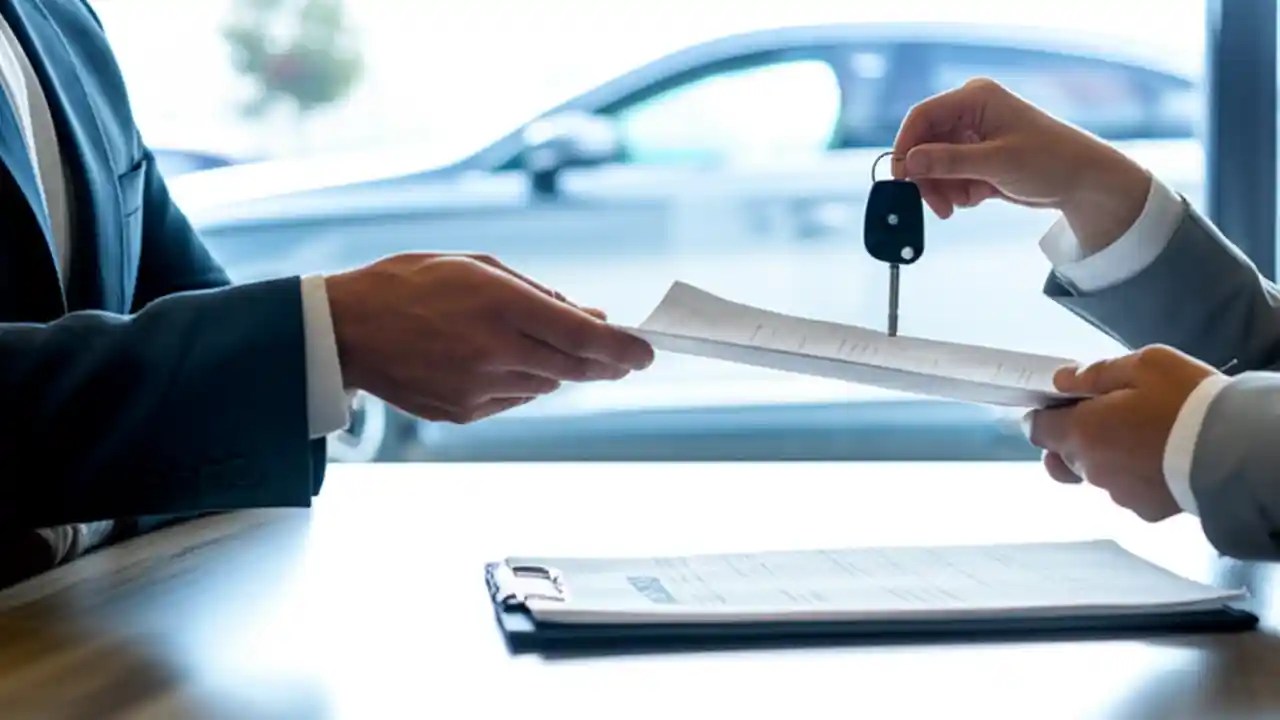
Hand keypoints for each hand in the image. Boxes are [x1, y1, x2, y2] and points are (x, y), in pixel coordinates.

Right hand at [324, 253, 653, 423]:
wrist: (346, 328)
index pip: (586, 337)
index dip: (625, 348)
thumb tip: (592, 316)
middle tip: (624, 358)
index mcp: (502, 306)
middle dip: (606, 363)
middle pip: (576, 368)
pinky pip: (513, 399)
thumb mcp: (479, 267)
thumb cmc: (412, 283)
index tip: (648, 352)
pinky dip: (518, 382)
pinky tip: (492, 359)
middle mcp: (497, 352)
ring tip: (528, 342)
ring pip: (546, 385)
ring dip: (555, 367)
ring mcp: (480, 388)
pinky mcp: (464, 412)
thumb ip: (540, 294)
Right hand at [892, 78, 1151, 253]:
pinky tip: (978, 197)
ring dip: (943, 188)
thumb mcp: (996, 163)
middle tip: (935, 206)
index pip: (922, 117)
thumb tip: (908, 162)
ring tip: (961, 205)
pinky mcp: (980, 157)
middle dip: (927, 177)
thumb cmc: (1050, 161)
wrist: (1084, 183)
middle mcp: (971, 112)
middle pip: (926, 144)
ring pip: (936, 164)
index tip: (900, 179)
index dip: (905, 147)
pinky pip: (951, 175)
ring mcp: (975, 136)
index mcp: (975, 98)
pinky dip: (958, 191)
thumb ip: (949, 162)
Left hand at [1024, 345, 1217, 520]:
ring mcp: (1118, 493)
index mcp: (1081, 432)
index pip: (1038, 429)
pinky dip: (1135, 474)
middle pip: (1064, 454)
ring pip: (1097, 472)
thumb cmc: (1188, 403)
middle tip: (1107, 413)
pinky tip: (1159, 457)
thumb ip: (1097, 373)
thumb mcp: (1145, 365)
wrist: (1236, 452)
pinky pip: (1128, 488)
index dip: (1044, 415)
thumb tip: (1063, 380)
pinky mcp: (1145, 509)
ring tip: (1142, 434)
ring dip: (1108, 455)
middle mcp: (1092, 468)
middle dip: (1076, 434)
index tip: (1059, 404)